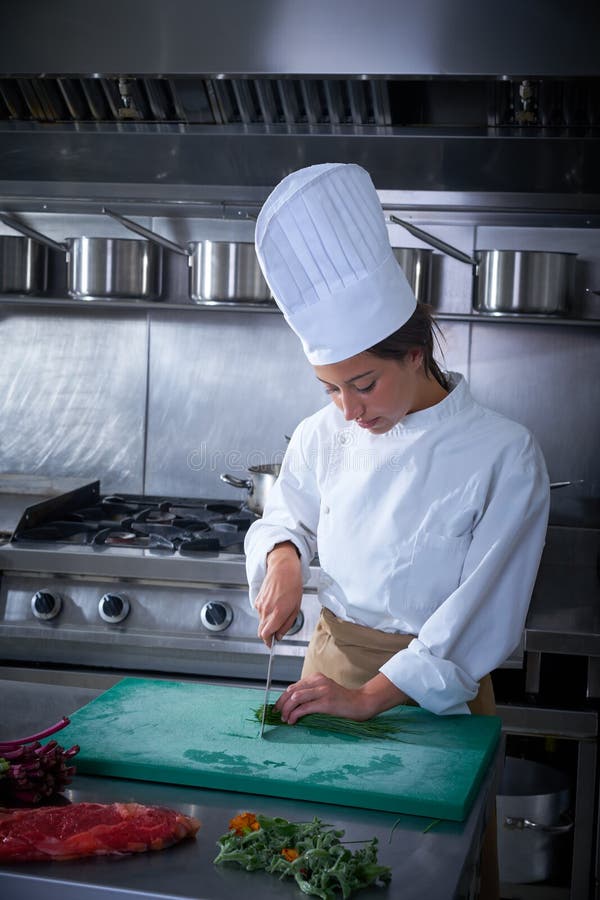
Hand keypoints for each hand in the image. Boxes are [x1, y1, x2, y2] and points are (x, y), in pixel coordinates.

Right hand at [255, 542, 302, 644]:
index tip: (272, 644)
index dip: (268, 642)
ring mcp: (260, 605)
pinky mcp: (257, 599)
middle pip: (261, 631)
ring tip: (279, 613)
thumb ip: (287, 624)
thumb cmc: (292, 584)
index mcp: (277, 613)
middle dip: (268, 635)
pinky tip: (274, 606)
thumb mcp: (296, 607)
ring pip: (261, 621)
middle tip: (276, 633)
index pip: (266, 635)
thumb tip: (279, 635)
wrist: (283, 568)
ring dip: (268, 623)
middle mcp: (266, 610)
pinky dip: (265, 614)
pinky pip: (260, 612)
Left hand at [275, 672, 408, 724]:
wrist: (361, 703)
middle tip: (278, 715)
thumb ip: (310, 693)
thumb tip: (291, 703)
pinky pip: (304, 708)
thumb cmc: (342, 700)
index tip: (277, 708)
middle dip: (281, 704)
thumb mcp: (324, 691)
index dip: (282, 698)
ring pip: (295, 698)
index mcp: (316, 678)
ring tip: (285, 719)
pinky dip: (295, 715)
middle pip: (291, 691)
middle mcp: (318, 681)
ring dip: (287, 710)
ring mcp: (322, 691)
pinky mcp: (326, 702)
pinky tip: (293, 721)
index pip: (293, 686)